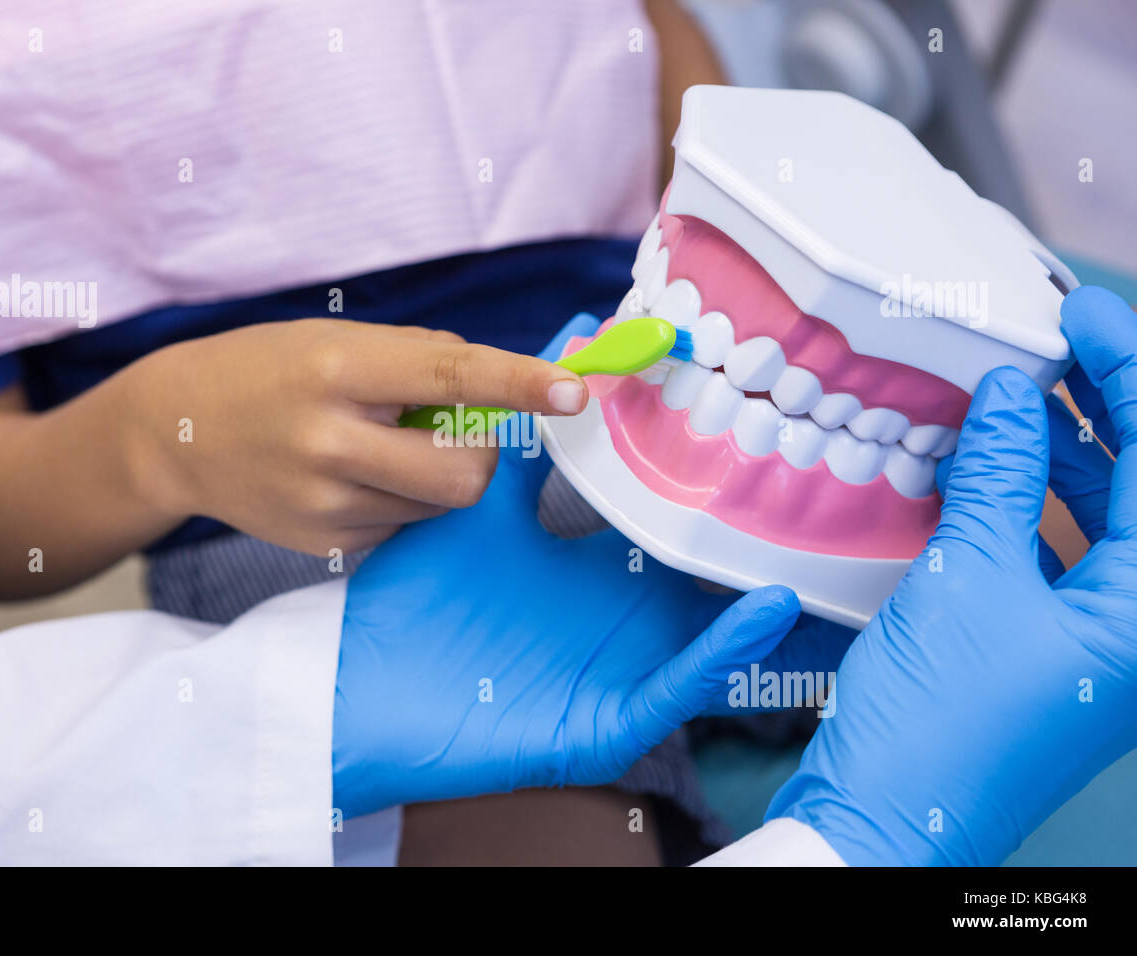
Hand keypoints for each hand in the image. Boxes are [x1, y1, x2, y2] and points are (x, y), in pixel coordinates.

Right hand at [134, 318, 588, 554]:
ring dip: (435, 474)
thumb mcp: (333, 339)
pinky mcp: (326, 544)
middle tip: (449, 427)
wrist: (175, 433)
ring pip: (440, 504)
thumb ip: (417, 361)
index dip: (518, 384)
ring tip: (377, 446)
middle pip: (464, 471)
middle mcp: (332, 440)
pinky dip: (400, 500)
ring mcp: (327, 502)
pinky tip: (350, 477)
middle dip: (480, 453)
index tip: (572, 391)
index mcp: (338, 368)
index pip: (449, 376)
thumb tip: (498, 389)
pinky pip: (405, 526)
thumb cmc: (266, 372)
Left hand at [331, 316, 853, 817]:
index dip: (712, 480)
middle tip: (837, 487)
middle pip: (710, 574)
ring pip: (716, 632)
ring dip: (772, 595)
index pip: (668, 518)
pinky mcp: (608, 720)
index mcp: (592, 568)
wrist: (359, 691)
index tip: (765, 426)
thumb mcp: (474, 514)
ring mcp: (620, 668)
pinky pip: (677, 686)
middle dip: (768, 541)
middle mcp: (618, 616)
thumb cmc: (415, 603)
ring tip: (832, 545)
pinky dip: (723, 651)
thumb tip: (560, 360)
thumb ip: (520, 447)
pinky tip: (766, 607)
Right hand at [767, 286, 1136, 865]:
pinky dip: (1024, 501)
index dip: (1127, 376)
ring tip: (1013, 390)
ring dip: (1058, 451)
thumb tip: (1010, 396)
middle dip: (1101, 406)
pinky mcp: (1050, 648)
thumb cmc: (939, 724)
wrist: (884, 818)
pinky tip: (982, 462)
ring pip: (1099, 518)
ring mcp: (1098, 641)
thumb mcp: (968, 582)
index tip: (1083, 313)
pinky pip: (1056, 552)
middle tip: (1052, 339)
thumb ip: (999, 480)